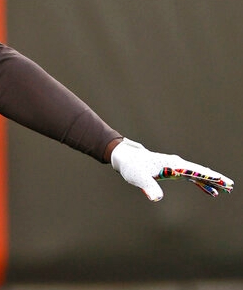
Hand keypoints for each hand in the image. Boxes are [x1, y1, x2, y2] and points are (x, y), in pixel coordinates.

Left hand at [110, 138, 233, 200]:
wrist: (126, 158)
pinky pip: (192, 178)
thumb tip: (156, 198)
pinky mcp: (173, 171)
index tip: (222, 181)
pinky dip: (202, 184)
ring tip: (227, 190)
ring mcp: (176, 167)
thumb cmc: (132, 167)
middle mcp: (177, 164)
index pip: (194, 171)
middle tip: (231, 186)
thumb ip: (148, 187)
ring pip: (198, 175)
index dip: (208, 177)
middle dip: (216, 179)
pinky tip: (211, 192)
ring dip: (212, 182)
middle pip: (200, 172)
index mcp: (173, 165)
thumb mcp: (139, 178)